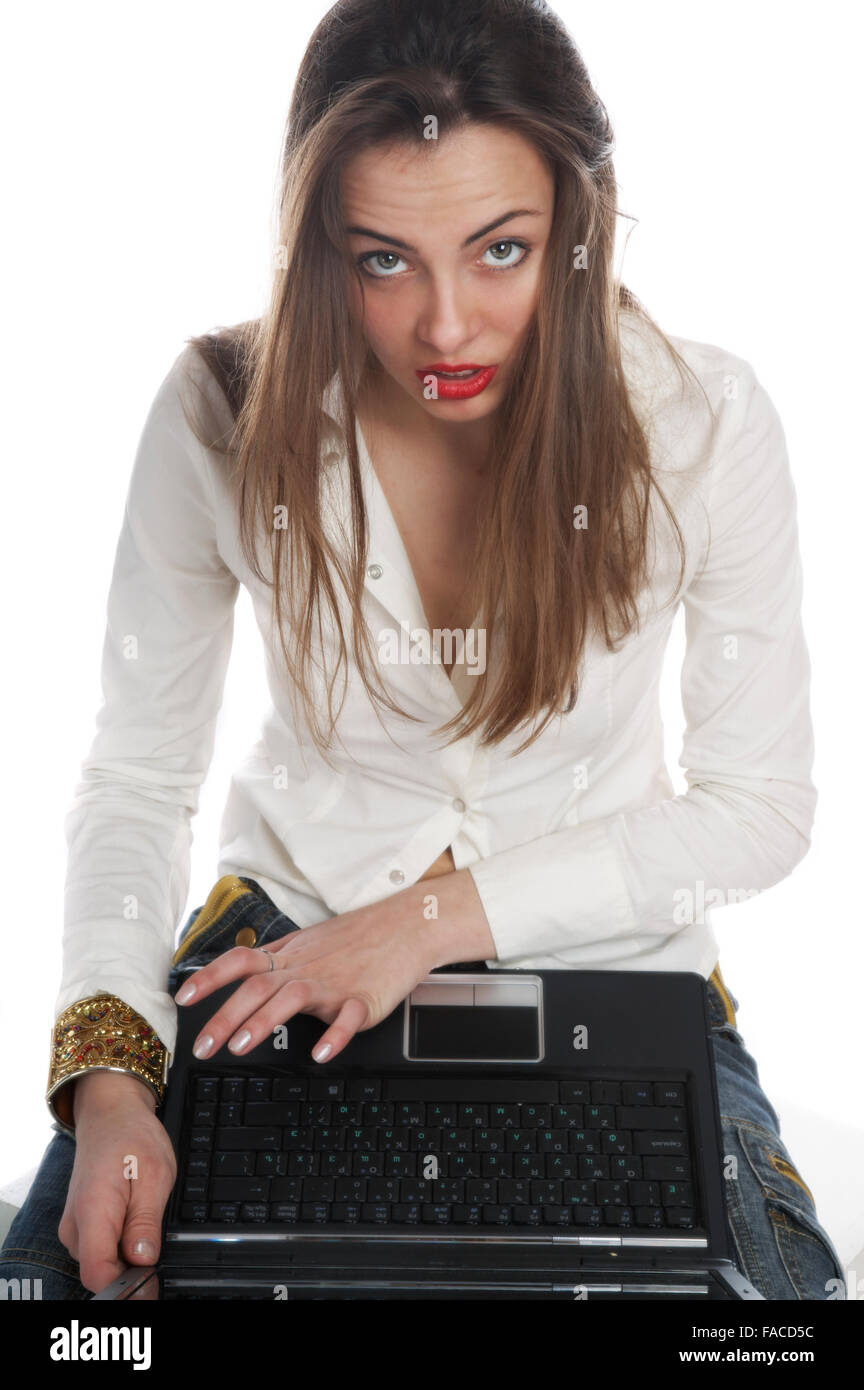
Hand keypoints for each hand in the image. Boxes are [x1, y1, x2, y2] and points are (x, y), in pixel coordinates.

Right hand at [58, 1072, 176, 1293]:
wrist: (109, 1113)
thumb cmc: (132, 1135)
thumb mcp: (155, 1174)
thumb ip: (146, 1221)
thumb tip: (144, 1260)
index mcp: (93, 1211)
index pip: (99, 1274)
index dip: (127, 1287)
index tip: (152, 1281)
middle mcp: (75, 1225)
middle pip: (102, 1272)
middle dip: (132, 1270)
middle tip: (159, 1247)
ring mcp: (75, 1226)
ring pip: (102, 1263)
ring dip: (127, 1256)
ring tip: (146, 1220)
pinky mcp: (80, 1225)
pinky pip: (100, 1249)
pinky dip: (120, 1245)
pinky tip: (135, 1221)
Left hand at [175, 894, 442, 1064]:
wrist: (407, 925)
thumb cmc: (357, 937)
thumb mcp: (309, 942)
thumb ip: (277, 959)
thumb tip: (242, 973)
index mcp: (290, 955)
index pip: (240, 960)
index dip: (209, 978)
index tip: (183, 999)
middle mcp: (305, 967)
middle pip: (256, 986)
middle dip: (224, 1017)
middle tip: (201, 1047)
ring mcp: (334, 982)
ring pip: (291, 998)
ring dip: (263, 1021)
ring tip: (241, 1047)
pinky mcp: (364, 998)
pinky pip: (347, 1017)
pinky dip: (334, 1035)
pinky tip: (321, 1054)